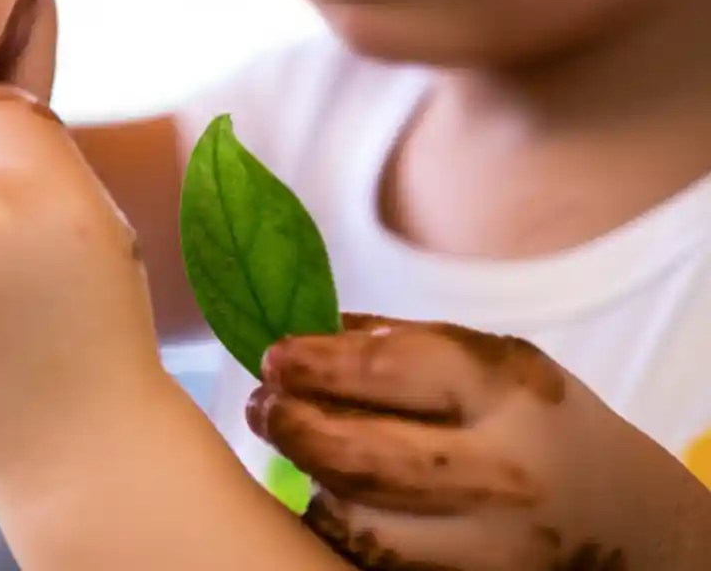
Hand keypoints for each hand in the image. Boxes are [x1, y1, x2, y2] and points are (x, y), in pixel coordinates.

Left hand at [248, 314, 710, 570]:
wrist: (614, 513)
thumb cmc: (530, 417)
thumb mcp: (486, 358)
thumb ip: (397, 344)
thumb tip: (301, 330)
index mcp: (504, 392)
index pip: (393, 371)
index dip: (320, 363)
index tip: (274, 357)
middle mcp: (499, 473)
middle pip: (362, 457)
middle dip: (293, 426)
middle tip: (262, 405)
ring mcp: (484, 543)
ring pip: (358, 522)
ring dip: (309, 479)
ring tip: (289, 442)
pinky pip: (373, 558)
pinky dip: (338, 523)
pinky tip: (327, 491)